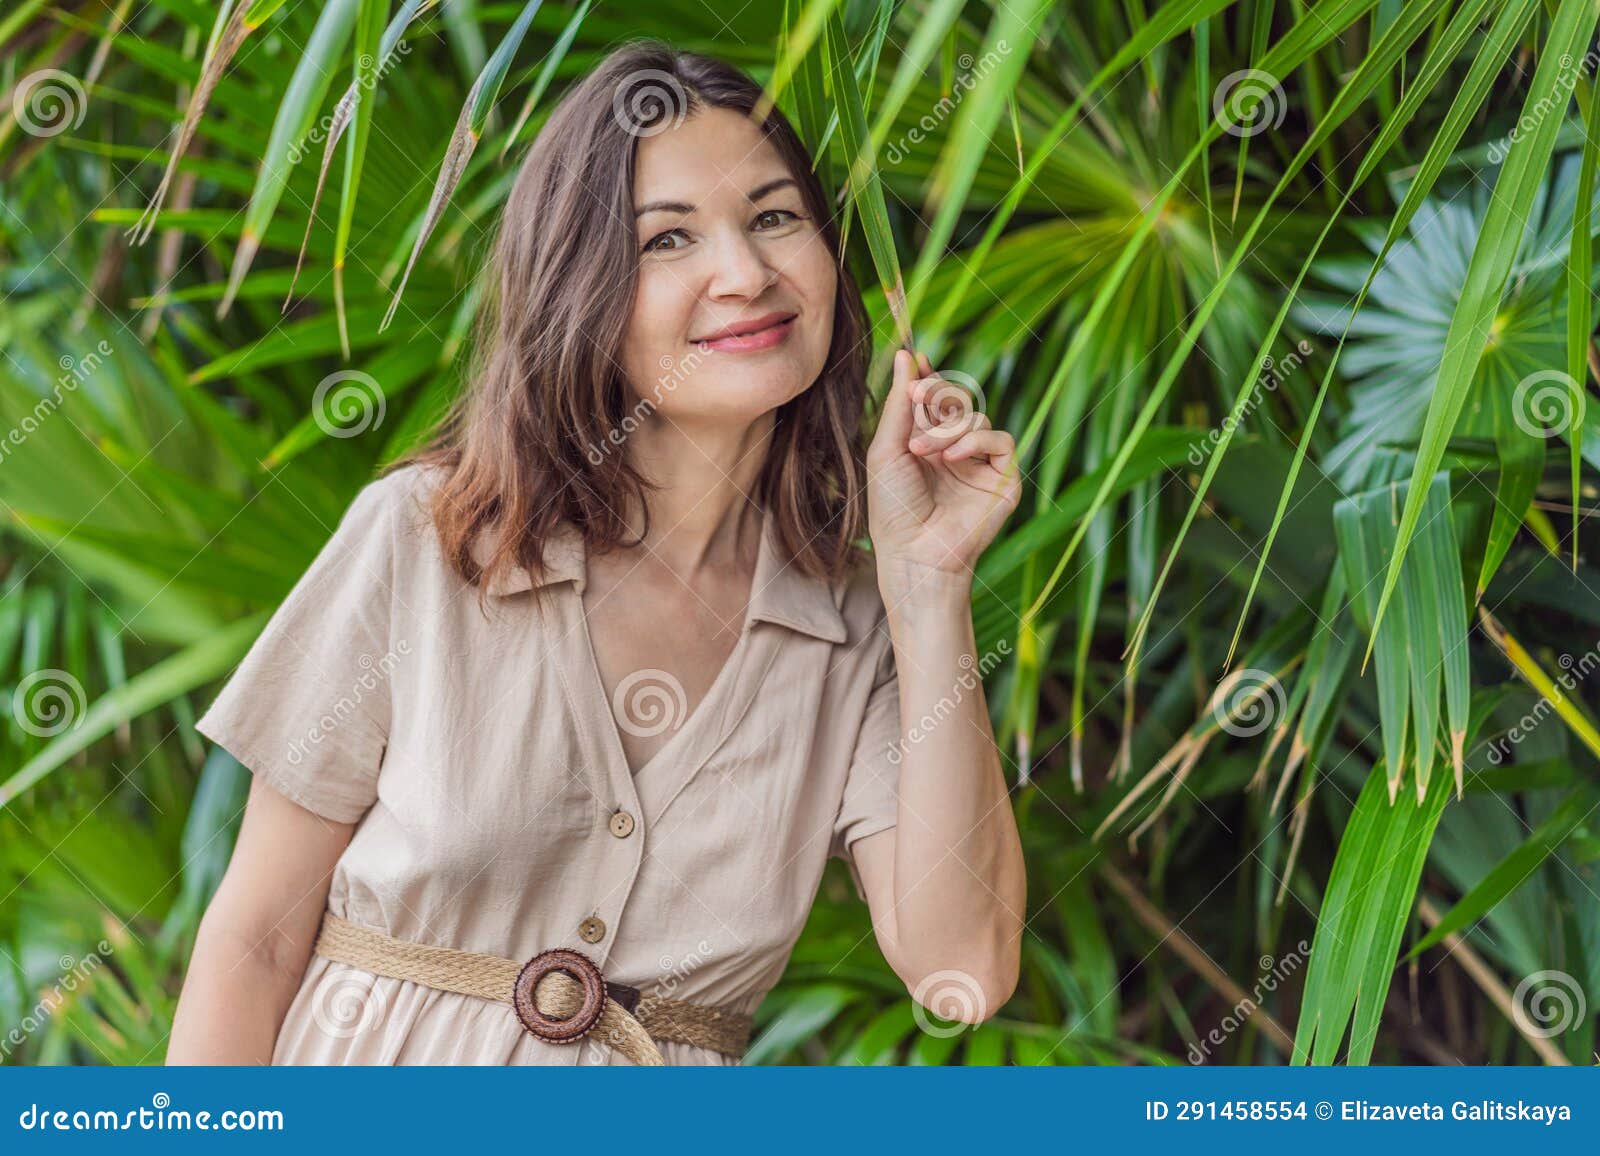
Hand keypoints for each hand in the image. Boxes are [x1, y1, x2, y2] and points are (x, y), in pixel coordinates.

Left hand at [865, 349, 1021, 594]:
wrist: (912, 552)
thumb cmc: (893, 508)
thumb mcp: (887, 448)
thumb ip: (901, 402)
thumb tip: (907, 354)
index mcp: (927, 443)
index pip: (936, 400)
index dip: (929, 378)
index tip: (915, 360)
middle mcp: (955, 451)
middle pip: (959, 401)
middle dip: (937, 394)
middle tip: (917, 397)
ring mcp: (980, 465)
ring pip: (977, 417)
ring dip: (948, 426)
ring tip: (922, 450)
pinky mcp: (1003, 479)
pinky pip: (1001, 439)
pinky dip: (977, 439)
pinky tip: (952, 456)